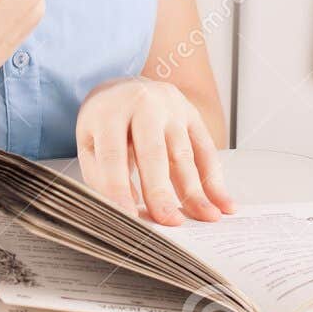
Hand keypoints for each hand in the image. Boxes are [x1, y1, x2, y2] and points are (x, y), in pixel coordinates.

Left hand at [75, 78, 234, 225]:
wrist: (125, 88)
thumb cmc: (104, 124)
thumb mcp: (89, 143)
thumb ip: (102, 176)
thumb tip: (129, 210)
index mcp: (108, 112)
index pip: (113, 155)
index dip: (119, 188)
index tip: (128, 218)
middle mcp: (142, 103)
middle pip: (152, 152)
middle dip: (162, 191)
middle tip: (171, 223)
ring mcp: (170, 106)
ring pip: (184, 153)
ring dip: (196, 189)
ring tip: (207, 218)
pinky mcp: (192, 113)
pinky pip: (206, 149)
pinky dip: (215, 179)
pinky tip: (223, 202)